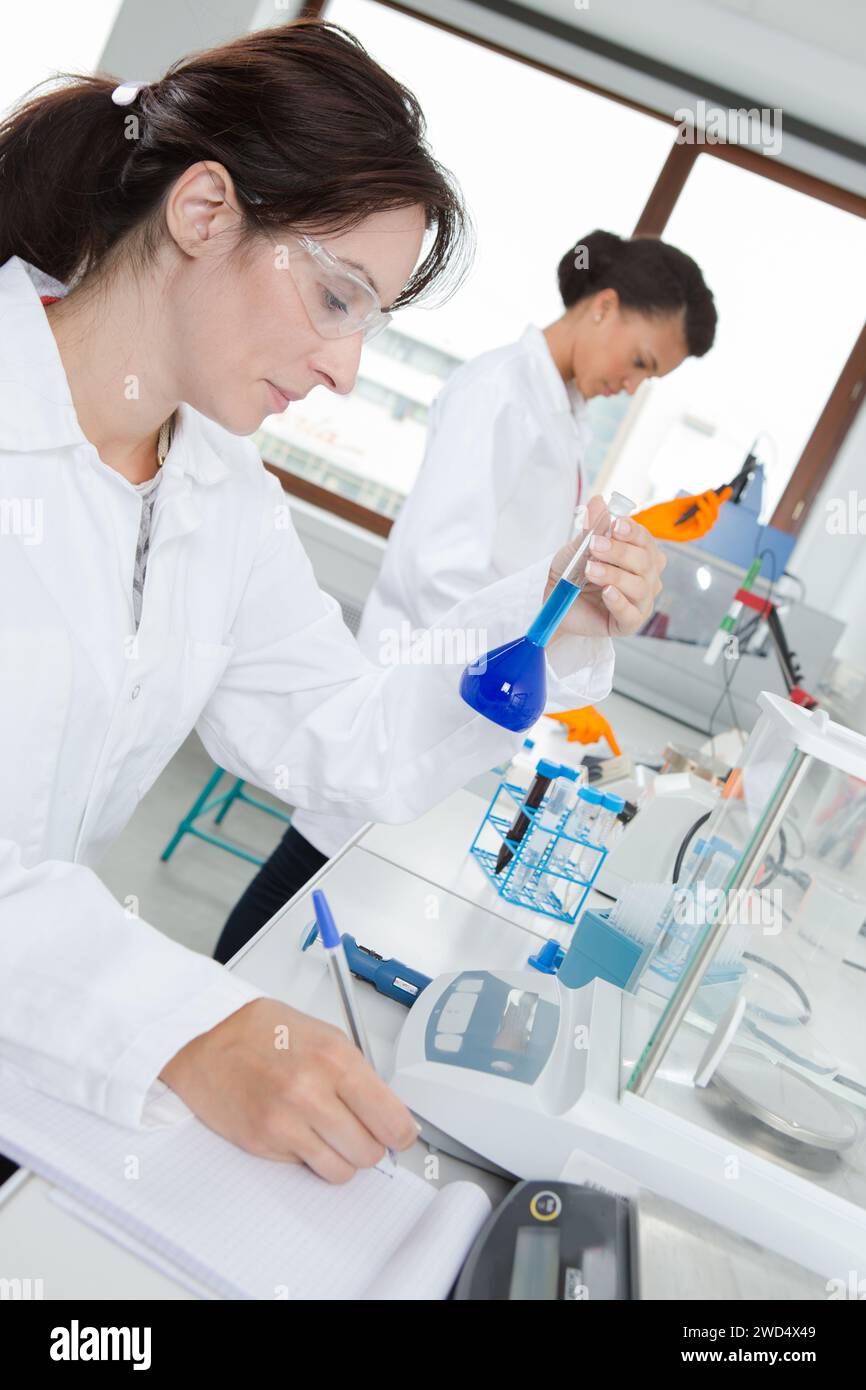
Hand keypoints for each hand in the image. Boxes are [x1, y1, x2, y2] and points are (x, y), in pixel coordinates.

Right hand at [159, 998, 417, 1182]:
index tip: (400, 1133)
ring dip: (342, 1156)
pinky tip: (300, 1130)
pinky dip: (311, 1157)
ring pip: (342, 1170)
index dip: (401, 1132)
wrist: (204, 1043)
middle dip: (371, 1144)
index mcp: (334, 1058)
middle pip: (370, 1151)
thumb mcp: (323, 1034)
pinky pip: (308, 1168)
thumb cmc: (261, 1033)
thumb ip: (358, 1071)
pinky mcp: (265, 1143)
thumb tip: (389, 1108)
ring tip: (329, 1132)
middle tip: (361, 1129)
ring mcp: (286, 1122)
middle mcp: (312, 1092)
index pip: (392, 1119)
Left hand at [546, 495, 665, 638]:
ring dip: (615, 575)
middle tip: (594, 546)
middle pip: (645, 561)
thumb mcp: (580, 547)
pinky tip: (606, 592)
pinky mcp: (629, 624)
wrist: (552, 599)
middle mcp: (647, 578)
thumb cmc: (572, 572)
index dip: (633, 532)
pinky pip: (631, 613)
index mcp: (641, 555)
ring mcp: (640, 602)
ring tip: (591, 570)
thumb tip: (599, 500)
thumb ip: (593, 528)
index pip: (646, 540)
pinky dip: (619, 601)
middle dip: (620, 552)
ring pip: (639, 586)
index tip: (615, 524)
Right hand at [546, 705, 620, 755]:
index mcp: (591, 711)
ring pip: (593, 733)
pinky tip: (568, 736)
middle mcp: (590, 711)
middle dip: (589, 739)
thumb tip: (596, 740)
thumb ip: (587, 727)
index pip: (606, 729)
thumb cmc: (558, 708)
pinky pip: (582, 732)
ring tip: (570, 735)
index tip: (619, 755)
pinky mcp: (578, 716)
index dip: (613, 743)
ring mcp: (585, 713)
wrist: (549, 697)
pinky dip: (574, 737)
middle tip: (575, 735)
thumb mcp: (575, 719)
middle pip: (601, 731)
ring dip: (582, 739)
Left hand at [633, 486, 731, 541]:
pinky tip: (699, 512)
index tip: (727, 489)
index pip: (710, 509)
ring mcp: (688, 532)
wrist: (642, 521)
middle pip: (712, 517)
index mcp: (692, 517)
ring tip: (703, 500)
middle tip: (711, 494)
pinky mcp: (683, 537)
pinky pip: (699, 532)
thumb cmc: (657, 513)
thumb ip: (695, 499)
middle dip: (715, 505)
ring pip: (708, 524)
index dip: (719, 500)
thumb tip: (711, 491)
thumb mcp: (678, 503)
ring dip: (709, 511)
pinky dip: (702, 521)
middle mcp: (693, 526)